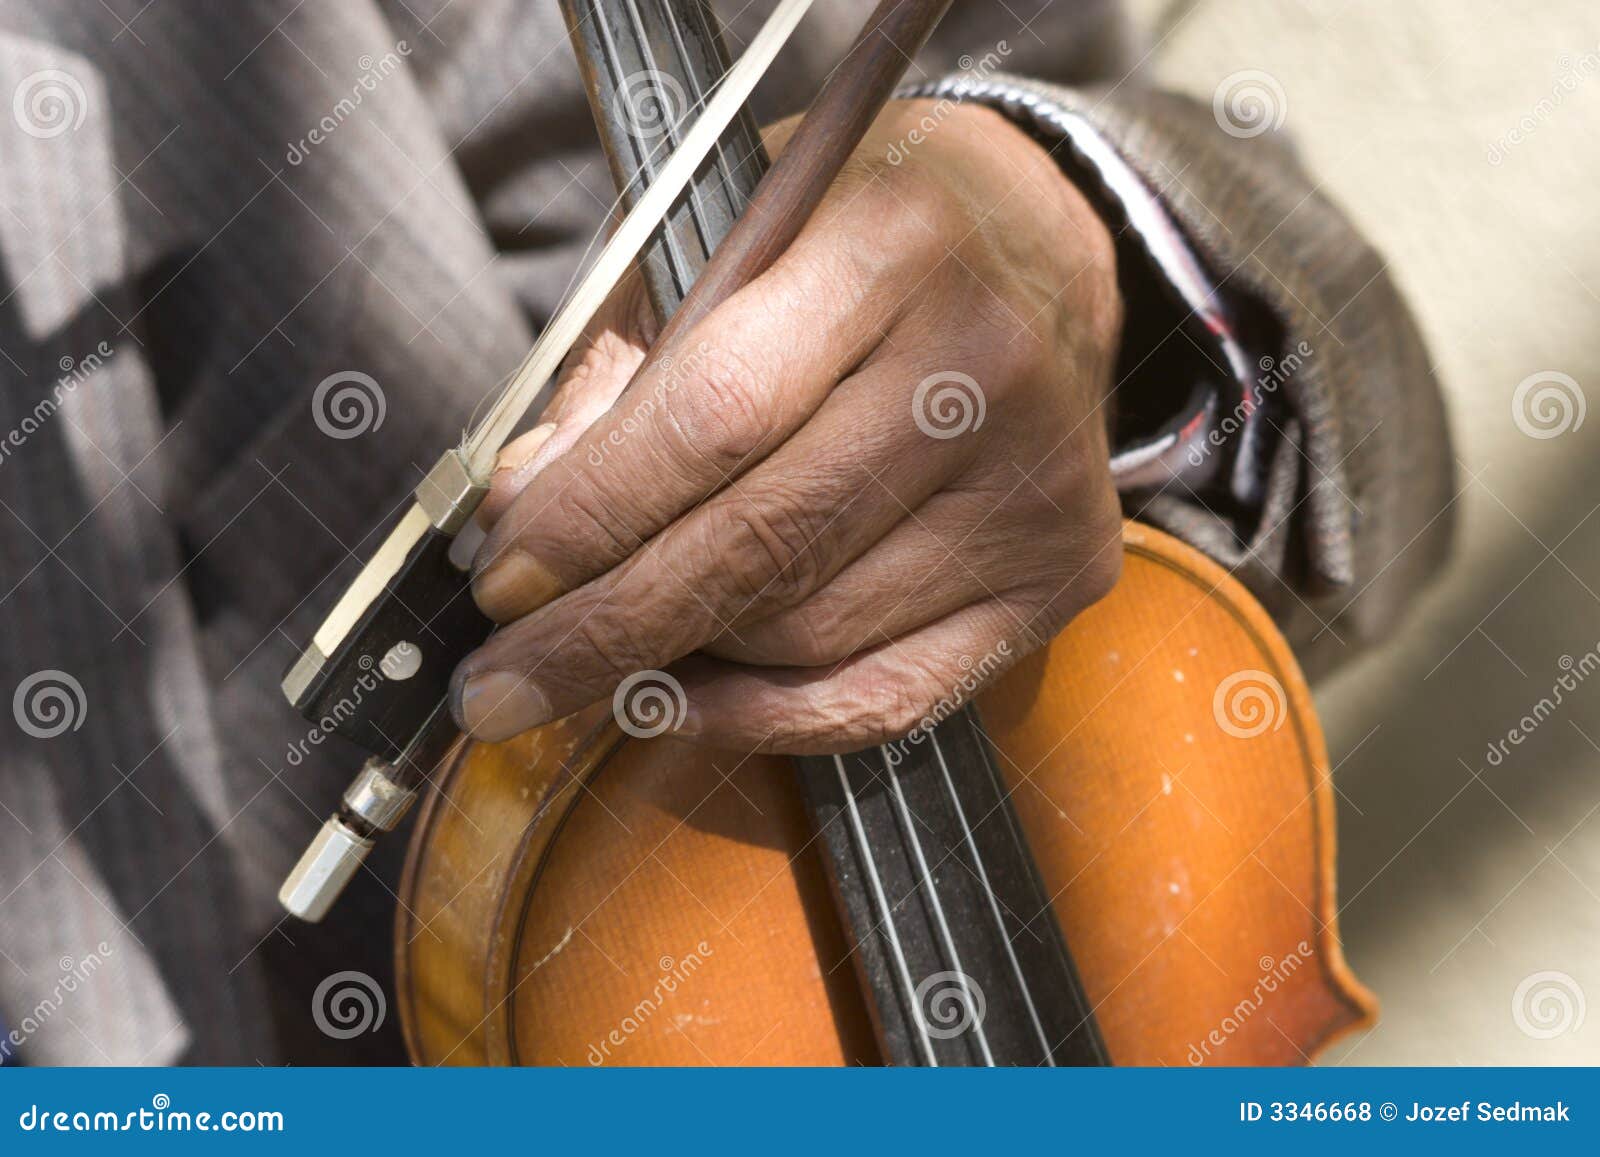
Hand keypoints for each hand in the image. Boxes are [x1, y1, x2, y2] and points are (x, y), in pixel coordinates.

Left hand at [450, 101, 1123, 752]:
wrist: (1040, 247)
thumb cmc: (860, 235)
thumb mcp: (724, 243)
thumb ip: (621, 373)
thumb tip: (517, 513)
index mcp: (895, 246)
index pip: (717, 417)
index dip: (592, 516)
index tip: (500, 584)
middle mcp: (982, 370)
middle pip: (762, 545)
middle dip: (604, 629)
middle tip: (501, 683)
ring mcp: (1035, 485)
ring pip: (809, 632)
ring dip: (678, 662)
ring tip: (600, 652)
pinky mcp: (1062, 574)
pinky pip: (891, 696)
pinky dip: (769, 719)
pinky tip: (683, 702)